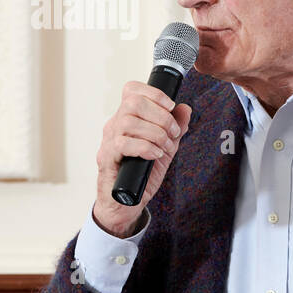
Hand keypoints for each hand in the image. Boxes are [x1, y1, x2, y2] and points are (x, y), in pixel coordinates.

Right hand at [92, 82, 192, 237]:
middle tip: (173, 133)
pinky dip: (145, 147)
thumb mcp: (166, 147)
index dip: (154, 93)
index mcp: (128, 118)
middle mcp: (115, 125)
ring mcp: (108, 141)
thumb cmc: (142, 173)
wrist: (127, 202)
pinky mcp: (107, 158)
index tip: (171, 106)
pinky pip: (123, 143)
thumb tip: (184, 108)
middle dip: (161, 116)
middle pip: (133, 102)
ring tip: (164, 147)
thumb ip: (175, 128)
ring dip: (155, 133)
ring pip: (129, 121)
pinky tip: (155, 155)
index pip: (132, 90)